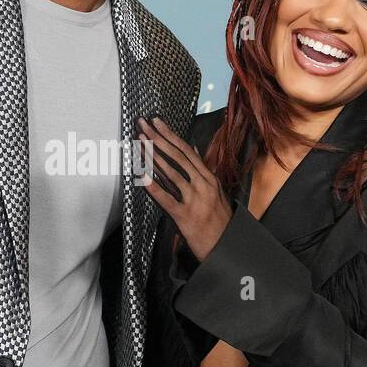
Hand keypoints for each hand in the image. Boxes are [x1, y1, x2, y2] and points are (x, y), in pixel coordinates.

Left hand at [137, 116, 233, 261]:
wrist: (227, 245)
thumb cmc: (219, 219)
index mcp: (208, 178)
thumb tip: (194, 147)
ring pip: (172, 173)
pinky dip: (153, 186)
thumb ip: (202, 169)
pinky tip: (141, 175)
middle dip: (158, 138)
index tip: (156, 121)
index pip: (186, 151)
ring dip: (154, 155)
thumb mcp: (216, 190)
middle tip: (143, 123)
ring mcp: (194, 200)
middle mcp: (202, 185)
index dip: (170, 135)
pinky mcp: (185, 216)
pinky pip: (166, 199)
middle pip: (177, 157)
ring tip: (140, 141)